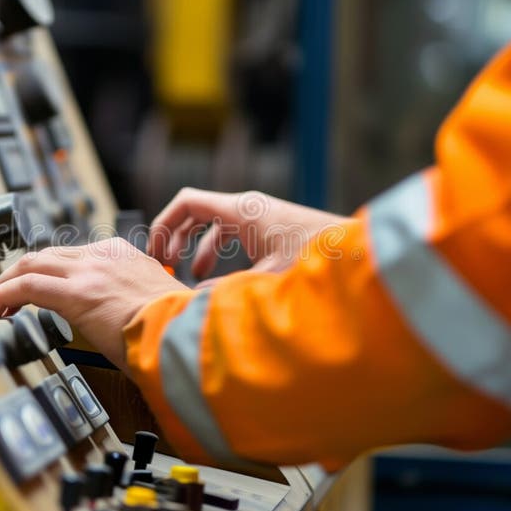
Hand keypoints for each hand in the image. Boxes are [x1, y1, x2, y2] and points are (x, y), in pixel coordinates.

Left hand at [0, 237, 185, 372]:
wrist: (186, 333)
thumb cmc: (178, 329)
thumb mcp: (155, 306)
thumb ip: (136, 306)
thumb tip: (128, 327)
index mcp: (126, 256)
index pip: (75, 256)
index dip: (50, 271)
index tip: (40, 288)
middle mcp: (105, 256)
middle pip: (48, 254)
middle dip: (21, 272)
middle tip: (5, 292)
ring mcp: (90, 271)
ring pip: (32, 264)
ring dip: (7, 283)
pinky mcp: (76, 293)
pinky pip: (26, 287)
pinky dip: (3, 296)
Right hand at [148, 188, 347, 280]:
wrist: (356, 252)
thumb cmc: (316, 260)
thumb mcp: (267, 279)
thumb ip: (226, 292)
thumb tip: (195, 307)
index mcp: (241, 210)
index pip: (186, 203)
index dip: (163, 224)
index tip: (154, 252)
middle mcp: (246, 207)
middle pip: (194, 212)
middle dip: (175, 238)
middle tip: (163, 265)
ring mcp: (258, 215)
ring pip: (212, 224)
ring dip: (195, 247)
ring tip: (187, 274)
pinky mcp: (268, 227)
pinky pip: (230, 232)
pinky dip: (216, 250)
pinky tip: (214, 275)